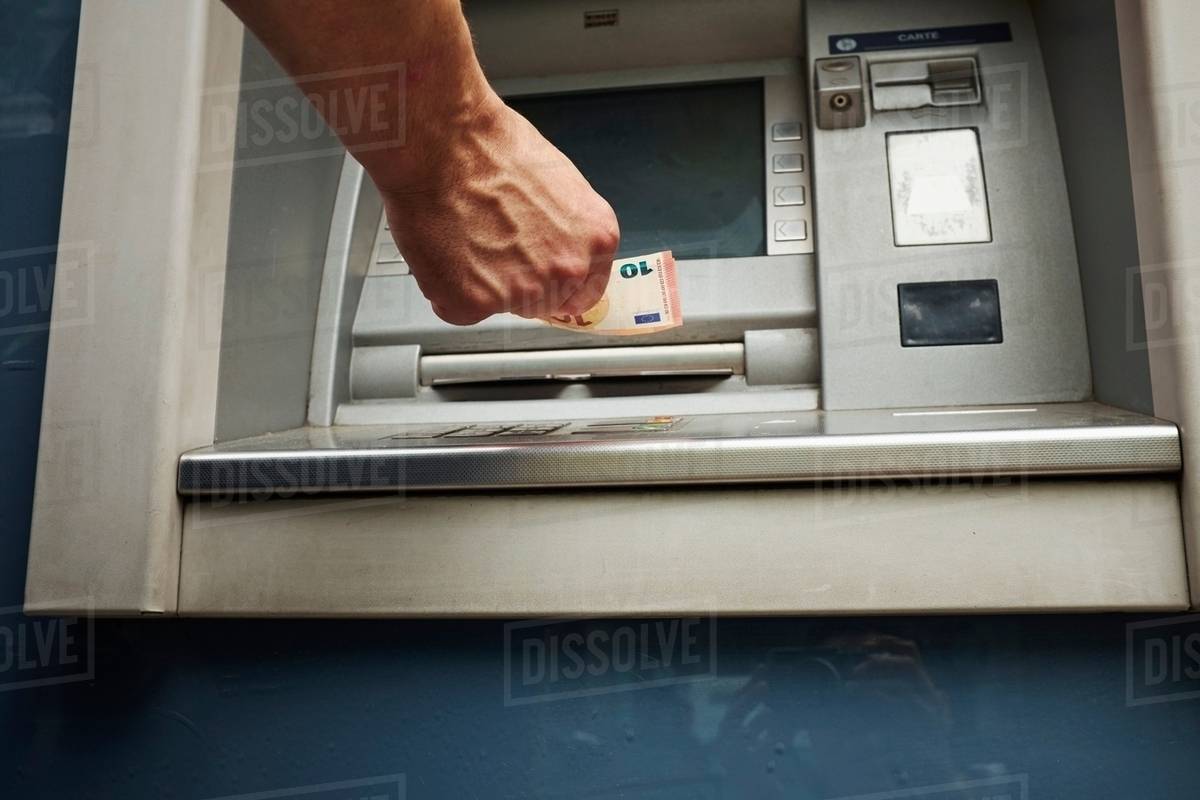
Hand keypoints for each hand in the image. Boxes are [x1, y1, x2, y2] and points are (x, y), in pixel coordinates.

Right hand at [379, 94, 619, 324]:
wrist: (443, 140)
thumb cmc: (490, 147)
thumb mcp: (558, 183)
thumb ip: (565, 229)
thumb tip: (552, 246)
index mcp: (596, 239)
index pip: (585, 291)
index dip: (556, 286)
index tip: (540, 282)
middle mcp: (567, 270)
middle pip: (542, 302)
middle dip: (516, 283)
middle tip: (490, 244)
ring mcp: (522, 292)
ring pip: (499, 306)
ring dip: (480, 284)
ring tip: (465, 236)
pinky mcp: (475, 303)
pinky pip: (457, 308)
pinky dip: (445, 287)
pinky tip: (445, 248)